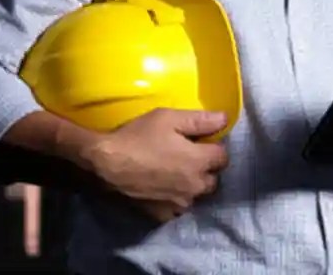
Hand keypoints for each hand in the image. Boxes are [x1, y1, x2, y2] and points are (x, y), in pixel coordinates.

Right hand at [84, 108, 229, 222]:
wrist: (106, 164)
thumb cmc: (139, 137)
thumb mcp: (168, 118)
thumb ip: (200, 120)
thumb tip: (225, 119)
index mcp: (200, 161)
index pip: (222, 156)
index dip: (212, 147)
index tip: (198, 142)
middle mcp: (196, 186)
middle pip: (213, 178)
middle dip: (205, 168)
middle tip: (186, 157)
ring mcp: (180, 203)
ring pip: (196, 194)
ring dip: (191, 185)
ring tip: (174, 173)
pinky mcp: (164, 214)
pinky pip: (178, 208)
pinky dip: (175, 199)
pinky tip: (163, 188)